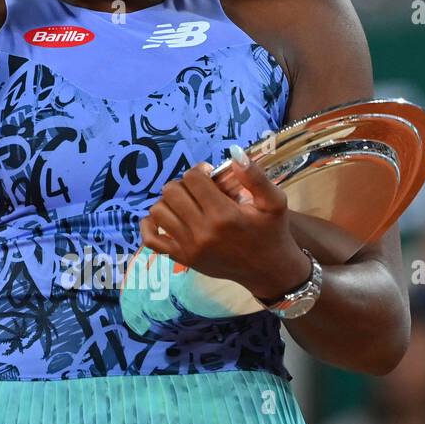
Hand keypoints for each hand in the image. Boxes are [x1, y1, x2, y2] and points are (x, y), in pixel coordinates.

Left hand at [139, 153, 312, 301]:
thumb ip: (255, 177)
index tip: (209, 176)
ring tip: (187, 204)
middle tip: (198, 190)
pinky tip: (166, 218)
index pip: (193, 178)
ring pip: (158, 211)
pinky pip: (150, 239)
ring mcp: (189, 247)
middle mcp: (202, 231)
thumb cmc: (272, 232)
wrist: (269, 271)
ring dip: (169, 202)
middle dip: (184, 185)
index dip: (200, 171)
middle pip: (172, 192)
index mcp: (224, 215)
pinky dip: (150, 225)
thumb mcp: (274, 202)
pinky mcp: (181, 259)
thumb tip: (234, 153)